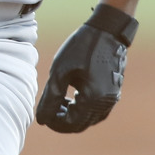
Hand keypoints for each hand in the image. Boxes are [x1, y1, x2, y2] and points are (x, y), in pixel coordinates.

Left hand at [35, 3, 137, 132]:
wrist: (107, 30)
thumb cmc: (82, 47)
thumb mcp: (60, 71)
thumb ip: (50, 98)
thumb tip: (41, 121)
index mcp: (93, 99)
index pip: (70, 124)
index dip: (54, 123)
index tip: (43, 114)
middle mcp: (105, 103)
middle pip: (80, 124)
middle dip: (62, 120)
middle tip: (48, 108)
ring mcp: (112, 99)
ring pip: (88, 119)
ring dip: (71, 115)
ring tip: (58, 100)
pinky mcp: (113, 92)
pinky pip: (96, 110)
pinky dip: (82, 109)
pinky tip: (71, 97)